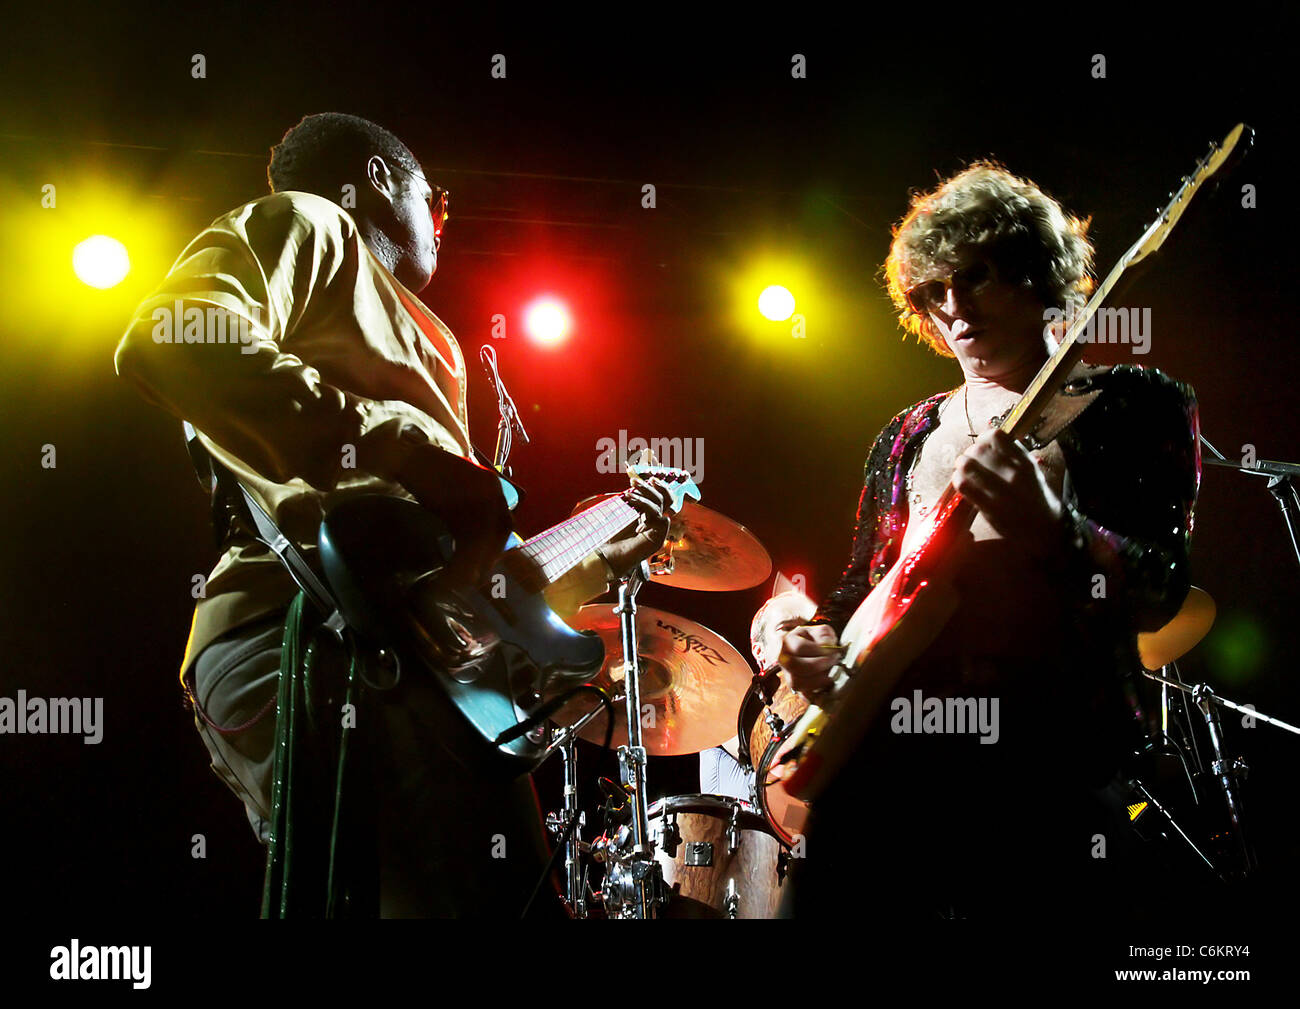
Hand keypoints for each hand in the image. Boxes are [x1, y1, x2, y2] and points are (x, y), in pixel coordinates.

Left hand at [594, 477, 673, 578]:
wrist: (603, 559)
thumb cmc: (606, 538)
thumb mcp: (617, 512)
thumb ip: (628, 498)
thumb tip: (632, 476)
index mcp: (646, 517)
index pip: (658, 495)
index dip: (657, 481)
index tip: (652, 462)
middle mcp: (654, 523)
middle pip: (664, 498)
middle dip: (653, 485)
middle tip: (637, 479)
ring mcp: (657, 531)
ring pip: (661, 504)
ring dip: (646, 493)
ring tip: (630, 490)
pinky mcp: (657, 538)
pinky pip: (657, 515)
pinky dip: (644, 505)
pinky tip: (630, 501)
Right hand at [778, 623, 843, 697]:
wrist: (805, 650)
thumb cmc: (814, 641)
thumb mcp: (819, 631)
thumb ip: (824, 635)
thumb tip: (827, 646)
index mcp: (786, 642)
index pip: (800, 648)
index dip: (819, 651)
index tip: (833, 652)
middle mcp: (782, 660)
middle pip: (796, 667)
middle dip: (819, 665)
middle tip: (833, 662)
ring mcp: (787, 675)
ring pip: (797, 683)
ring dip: (818, 680)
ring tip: (830, 673)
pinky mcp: (796, 689)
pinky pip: (804, 696)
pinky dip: (817, 694)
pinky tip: (826, 685)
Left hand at [952, 429, 1062, 558]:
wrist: (1044, 528)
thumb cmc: (1035, 498)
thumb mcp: (1031, 470)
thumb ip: (1013, 454)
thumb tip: (989, 439)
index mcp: (1024, 462)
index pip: (996, 436)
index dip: (983, 439)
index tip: (981, 447)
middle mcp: (1013, 473)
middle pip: (978, 449)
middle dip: (969, 454)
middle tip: (970, 462)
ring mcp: (1001, 490)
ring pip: (967, 465)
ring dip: (961, 466)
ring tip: (963, 471)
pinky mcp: (988, 506)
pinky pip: (963, 485)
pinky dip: (958, 480)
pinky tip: (962, 484)